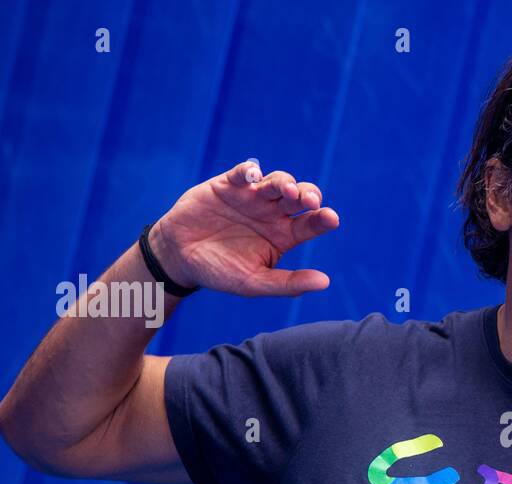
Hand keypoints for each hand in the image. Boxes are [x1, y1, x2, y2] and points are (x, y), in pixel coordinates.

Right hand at [146, 160, 339, 296]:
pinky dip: (250, 171)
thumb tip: (325, 282)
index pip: (311, 224)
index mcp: (284, 235)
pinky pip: (244, 172)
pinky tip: (253, 176)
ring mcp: (252, 197)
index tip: (331, 218)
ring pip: (276, 181)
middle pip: (299, 197)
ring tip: (286, 190)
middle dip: (307, 194)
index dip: (323, 219)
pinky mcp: (228, 185)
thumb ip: (289, 283)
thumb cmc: (220, 273)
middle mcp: (273, 213)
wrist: (179, 258)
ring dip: (284, 182)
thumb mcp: (255, 283)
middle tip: (310, 200)